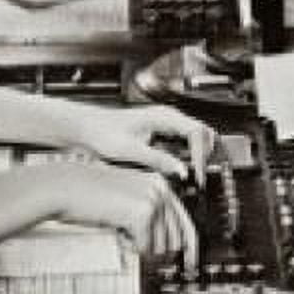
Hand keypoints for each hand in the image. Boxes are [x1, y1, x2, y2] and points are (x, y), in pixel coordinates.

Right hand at [47, 161, 199, 263]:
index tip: (190, 264)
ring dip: (140, 248)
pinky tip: (116, 232)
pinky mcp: (142, 213)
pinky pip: (144, 247)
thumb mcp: (125, 201)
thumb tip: (168, 246)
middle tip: (138, 250)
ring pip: (160, 246)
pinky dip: (129, 247)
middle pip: (176, 239)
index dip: (189, 247)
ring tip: (120, 232)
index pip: (185, 222)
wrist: (67, 187)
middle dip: (158, 251)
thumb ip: (148, 215)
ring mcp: (154, 200)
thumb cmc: (90, 196)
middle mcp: (161, 189)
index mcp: (160, 184)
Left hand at [65, 103, 216, 183]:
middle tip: (201, 177)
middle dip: (206, 155)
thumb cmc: (103, 133)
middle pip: (202, 133)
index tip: (196, 175)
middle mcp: (168, 117)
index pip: (197, 133)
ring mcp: (166, 123)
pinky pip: (184, 143)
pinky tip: (181, 171)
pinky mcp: (161, 132)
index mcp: (164, 116)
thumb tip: (182, 171)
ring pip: (195, 138)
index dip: (201, 156)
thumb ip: (158, 160)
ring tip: (194, 177)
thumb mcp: (130, 150)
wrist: (87, 127)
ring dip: (199, 156)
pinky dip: (188, 157)